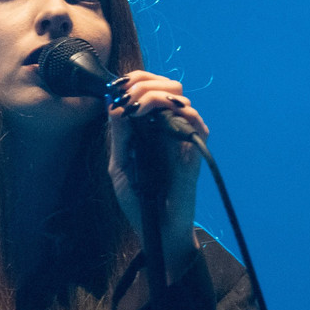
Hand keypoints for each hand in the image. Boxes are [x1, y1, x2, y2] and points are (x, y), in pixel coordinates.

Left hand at [106, 71, 209, 282]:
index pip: (148, 90)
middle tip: (126, 96)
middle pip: (166, 86)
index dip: (134, 80)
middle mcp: (168, 128)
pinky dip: (178, 111)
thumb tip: (113, 104)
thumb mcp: (119, 166)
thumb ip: (118, 136)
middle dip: (142, 83)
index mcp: (150, 128)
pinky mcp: (195, 150)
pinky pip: (195, 121)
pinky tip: (157, 118)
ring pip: (179, 97)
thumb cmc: (139, 201)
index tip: (116, 87)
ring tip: (136, 107)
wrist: (157, 229)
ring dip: (154, 94)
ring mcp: (183, 138)